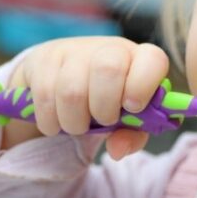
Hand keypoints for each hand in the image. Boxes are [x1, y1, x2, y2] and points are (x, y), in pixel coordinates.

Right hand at [1, 36, 169, 160]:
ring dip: (74, 122)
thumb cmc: (109, 102)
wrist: (67, 80)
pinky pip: (44, 94)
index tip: (133, 108)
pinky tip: (56, 123)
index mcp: (141, 60)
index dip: (143, 86)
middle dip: (104, 108)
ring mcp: (74, 49)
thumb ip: (132, 136)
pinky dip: (50, 120)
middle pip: (108, 69)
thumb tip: (117, 149)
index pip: (152, 59)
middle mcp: (110, 48)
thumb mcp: (128, 121)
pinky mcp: (45, 57)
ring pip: (72, 90)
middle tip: (103, 121)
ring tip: (78, 126)